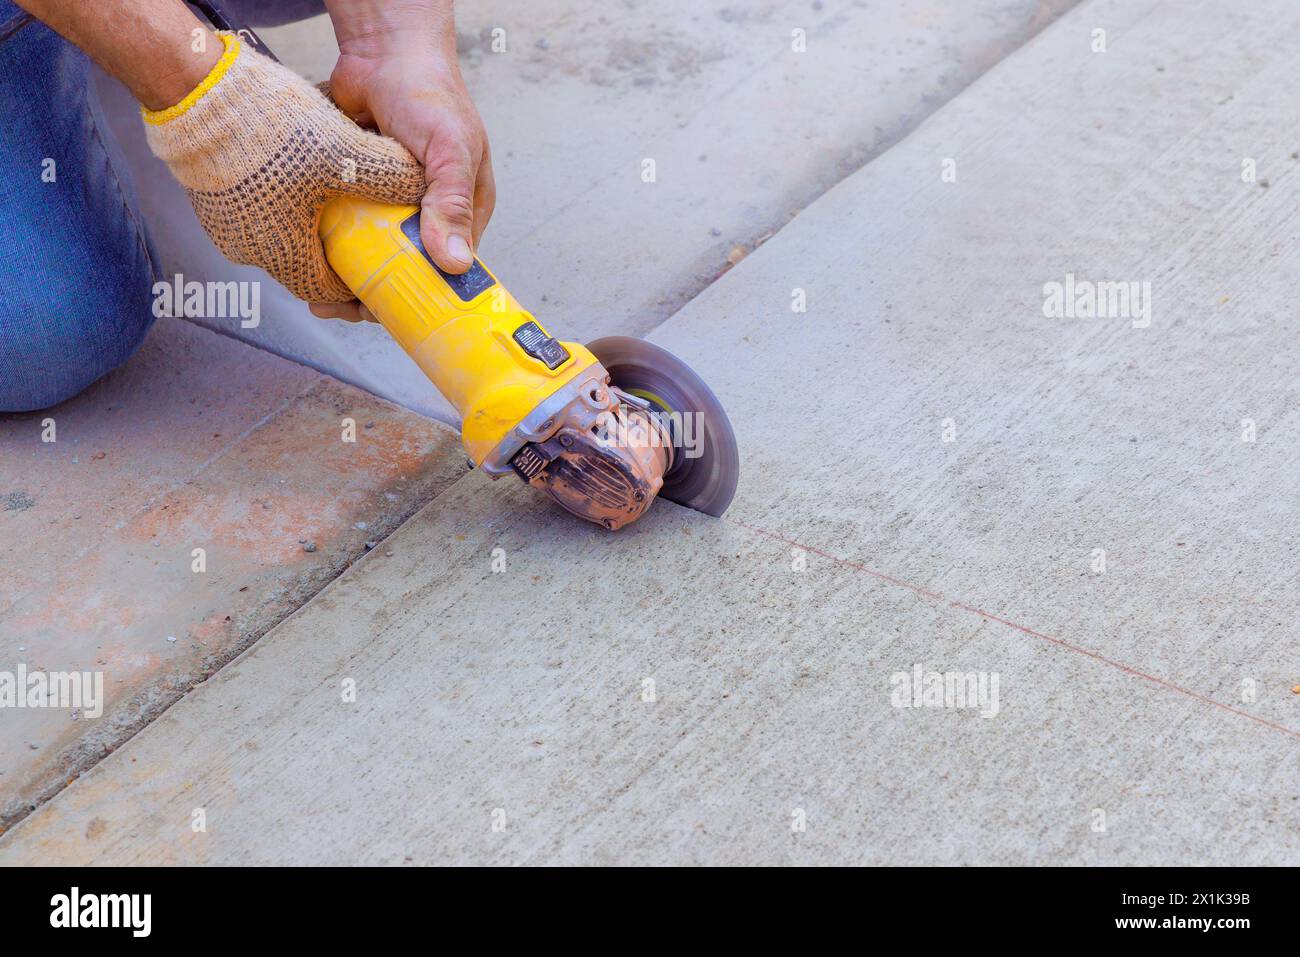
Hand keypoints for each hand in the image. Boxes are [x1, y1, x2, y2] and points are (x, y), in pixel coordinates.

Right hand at [143, 35, 427, 302]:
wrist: (199, 92)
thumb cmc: (272, 130)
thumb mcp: (345, 155)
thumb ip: (390, 180)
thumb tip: (429, 201)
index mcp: (285, 253)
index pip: (330, 294)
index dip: (359, 292)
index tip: (382, 281)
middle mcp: (250, 252)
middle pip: (305, 271)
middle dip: (339, 265)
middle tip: (367, 251)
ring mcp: (226, 228)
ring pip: (280, 245)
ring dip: (312, 238)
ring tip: (342, 220)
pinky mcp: (212, 203)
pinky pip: (256, 220)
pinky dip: (284, 216)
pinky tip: (304, 192)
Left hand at [312, 1, 495, 322]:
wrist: (381, 48)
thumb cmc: (427, 91)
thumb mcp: (448, 148)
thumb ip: (450, 202)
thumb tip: (456, 264)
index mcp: (463, 211)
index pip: (448, 272)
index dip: (424, 299)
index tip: (393, 320)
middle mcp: (427, 214)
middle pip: (405, 269)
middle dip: (374, 294)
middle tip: (338, 309)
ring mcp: (390, 204)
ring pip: (371, 254)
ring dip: (346, 275)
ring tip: (315, 296)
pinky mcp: (357, 191)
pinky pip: (344, 228)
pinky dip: (328, 244)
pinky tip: (305, 260)